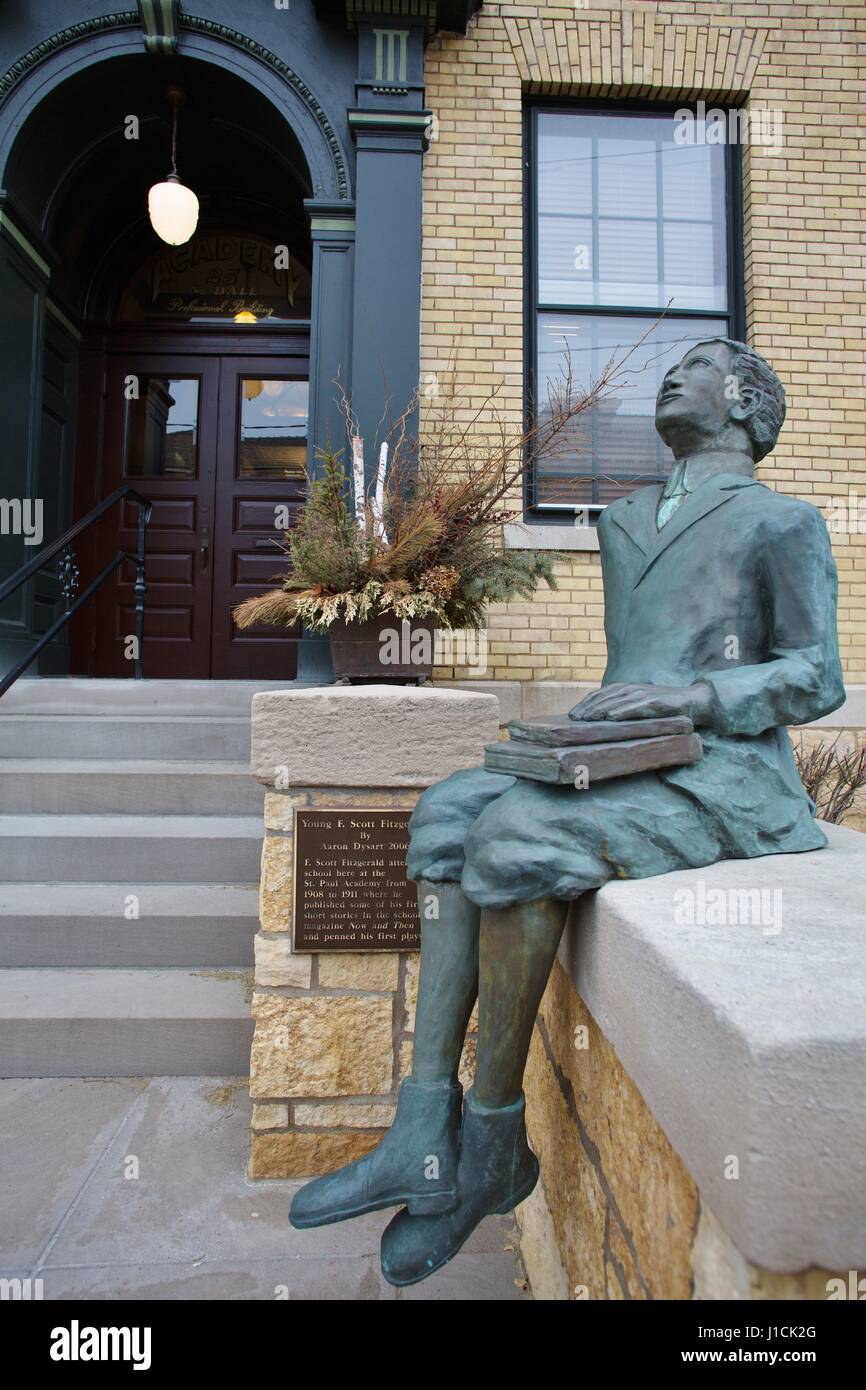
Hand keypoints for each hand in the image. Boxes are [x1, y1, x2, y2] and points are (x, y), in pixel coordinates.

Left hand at [568, 681, 713, 725]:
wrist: (689, 701)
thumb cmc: (661, 706)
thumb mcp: (637, 706)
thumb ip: (621, 708)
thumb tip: (600, 720)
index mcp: (625, 688)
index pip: (600, 694)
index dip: (585, 703)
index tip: (572, 715)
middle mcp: (631, 688)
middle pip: (604, 697)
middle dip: (588, 708)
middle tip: (574, 719)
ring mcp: (643, 694)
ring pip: (616, 701)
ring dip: (600, 709)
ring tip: (586, 719)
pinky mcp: (655, 701)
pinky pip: (635, 706)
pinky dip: (622, 711)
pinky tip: (611, 717)